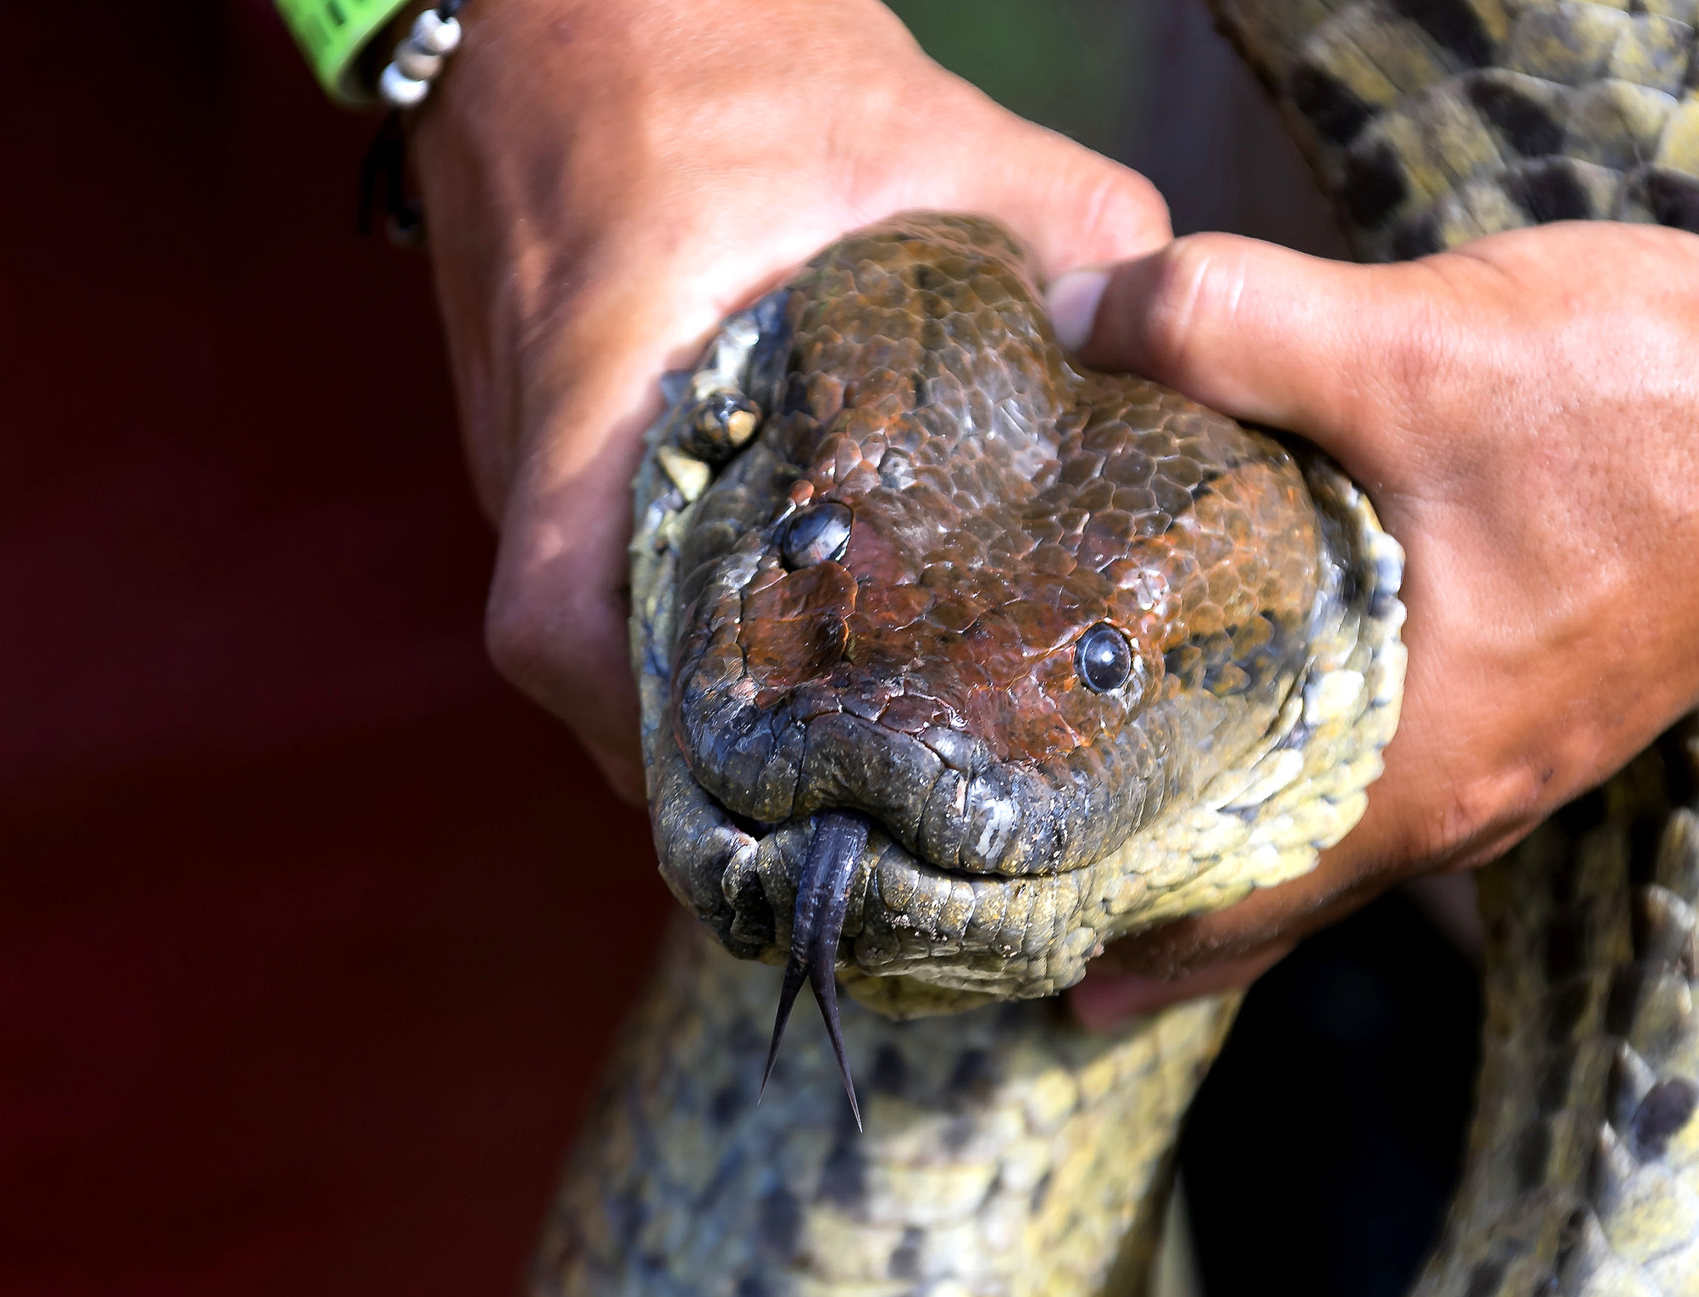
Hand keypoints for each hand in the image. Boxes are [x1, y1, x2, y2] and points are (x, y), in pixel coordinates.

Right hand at [408, 0, 1169, 799]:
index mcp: (594, 395)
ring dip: (713, 708)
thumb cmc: (725, 54)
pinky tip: (811, 643)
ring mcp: (523, 462)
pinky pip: (609, 582)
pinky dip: (696, 632)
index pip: (558, 631)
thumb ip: (1066, 239)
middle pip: (597, 686)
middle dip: (725, 764)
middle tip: (874, 812)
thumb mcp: (925, 131)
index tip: (795, 785)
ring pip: (605, 646)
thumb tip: (1175, 372)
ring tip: (859, 761)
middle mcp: (534, 460)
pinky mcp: (539, 449)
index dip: (661, 737)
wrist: (566, 1)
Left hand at [1058, 109, 1698, 1024]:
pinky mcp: (1556, 688)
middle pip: (1289, 895)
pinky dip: (1316, 782)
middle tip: (1042, 921)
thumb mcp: (1419, 351)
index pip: (1250, 907)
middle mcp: (1479, 790)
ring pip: (1347, 835)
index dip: (1138, 942)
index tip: (1035, 962)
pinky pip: (1406, 771)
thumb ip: (1231, 329)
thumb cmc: (1661, 404)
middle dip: (1170, 919)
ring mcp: (1527, 747)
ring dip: (1241, 852)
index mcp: (1430, 766)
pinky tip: (1272, 729)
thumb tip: (1074, 317)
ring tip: (1129, 849)